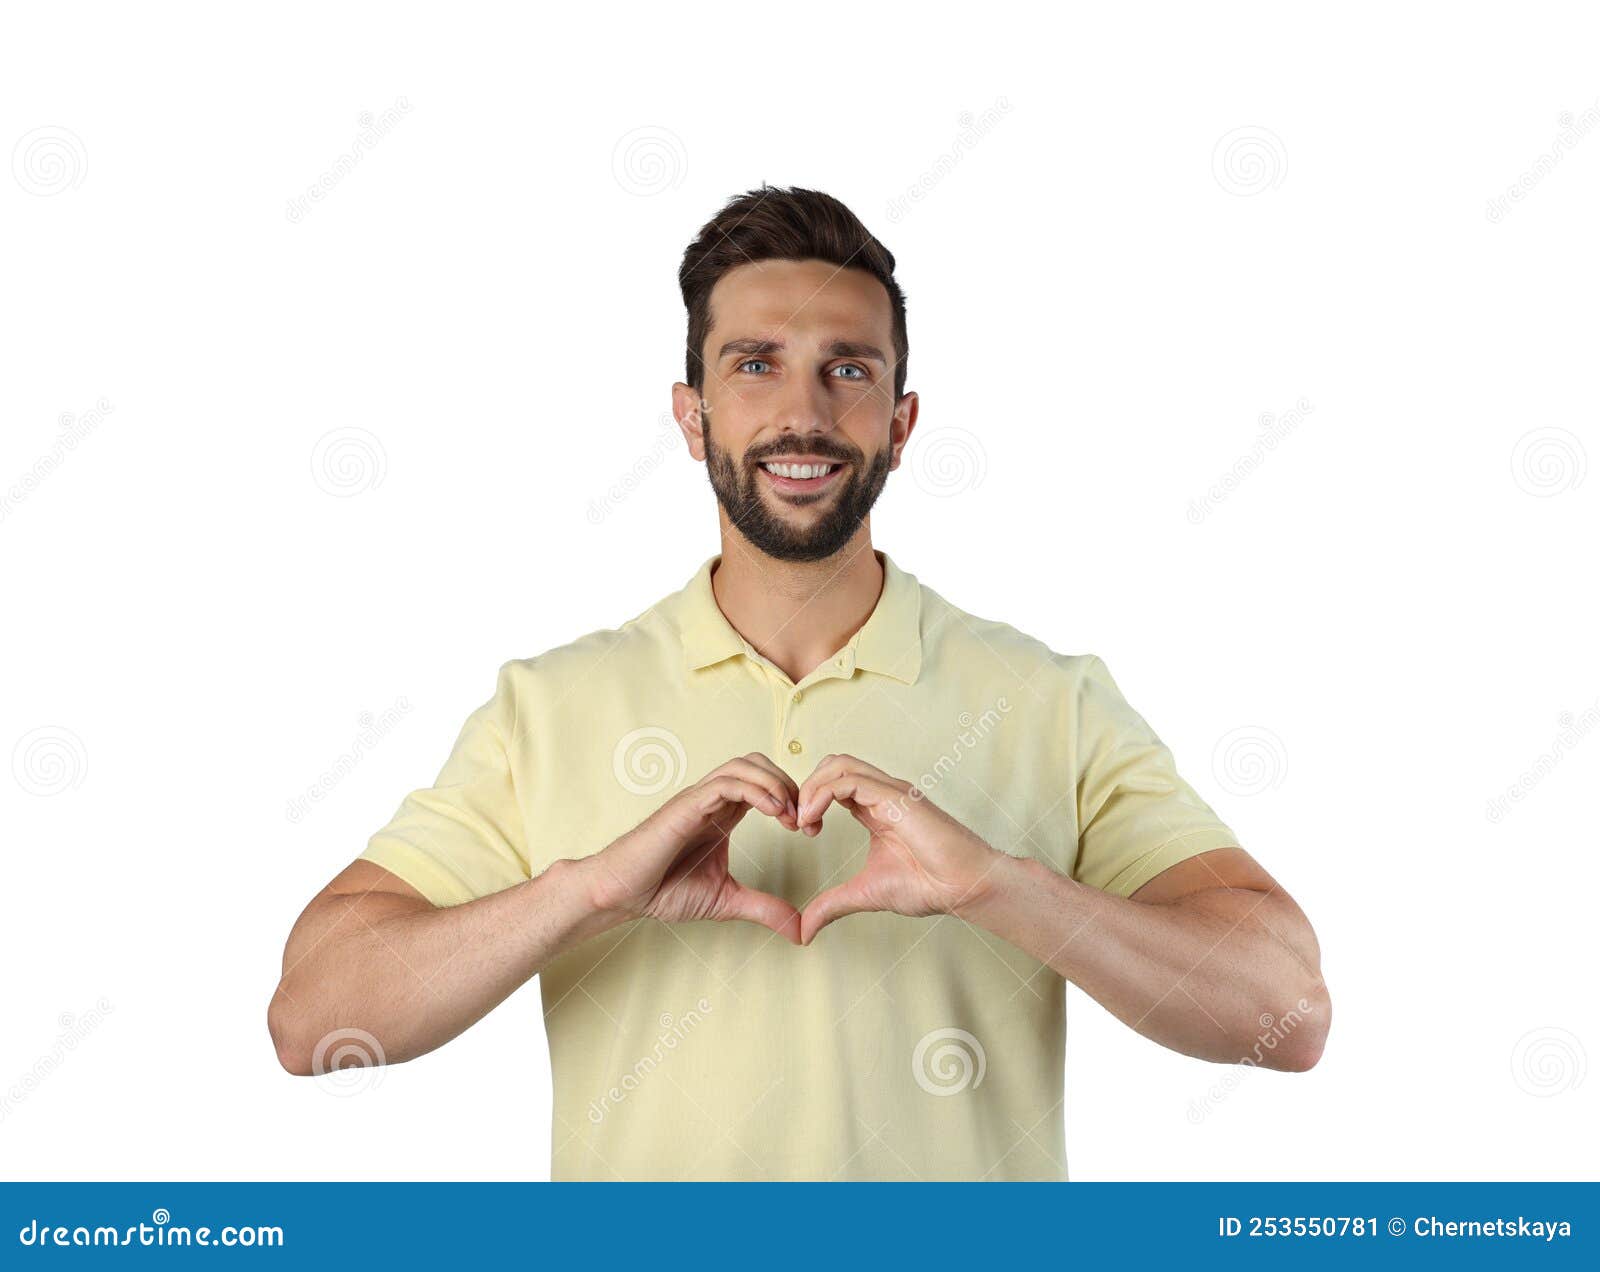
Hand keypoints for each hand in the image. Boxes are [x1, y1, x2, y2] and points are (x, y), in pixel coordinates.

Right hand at [585, 753, 802, 942]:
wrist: (622, 894)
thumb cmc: (663, 890)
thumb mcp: (728, 900)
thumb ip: (764, 909)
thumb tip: (800, 931)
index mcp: (723, 815)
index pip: (765, 784)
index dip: (794, 798)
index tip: (810, 829)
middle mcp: (712, 800)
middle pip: (758, 764)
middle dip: (789, 783)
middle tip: (806, 820)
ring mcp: (698, 800)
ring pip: (743, 766)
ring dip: (776, 783)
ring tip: (791, 816)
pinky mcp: (686, 806)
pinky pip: (725, 783)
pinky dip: (755, 790)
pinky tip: (773, 811)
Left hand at [794, 754, 1003, 943]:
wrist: (964, 887)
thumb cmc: (929, 885)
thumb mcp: (865, 893)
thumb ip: (832, 905)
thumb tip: (804, 930)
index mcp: (876, 808)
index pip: (833, 784)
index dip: (809, 800)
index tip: (801, 831)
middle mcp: (883, 793)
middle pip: (832, 764)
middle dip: (805, 787)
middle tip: (798, 823)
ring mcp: (890, 791)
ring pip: (838, 764)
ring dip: (811, 788)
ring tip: (804, 821)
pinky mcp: (896, 797)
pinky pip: (850, 780)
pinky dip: (822, 794)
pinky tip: (814, 820)